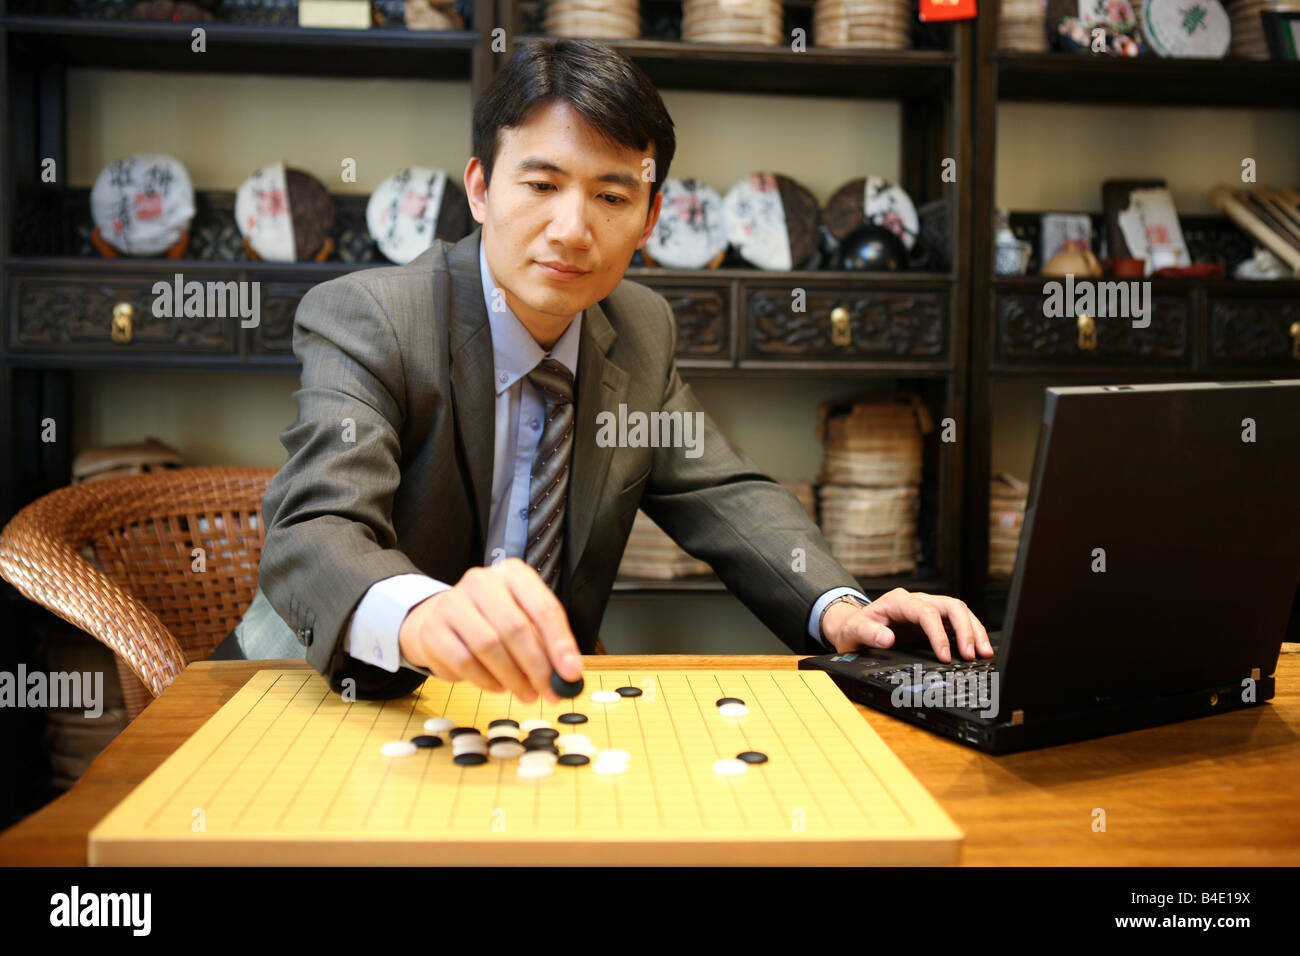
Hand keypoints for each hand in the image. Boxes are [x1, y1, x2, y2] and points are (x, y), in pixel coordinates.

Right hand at [397, 558, 581, 702]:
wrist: (441, 619)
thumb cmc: (492, 621)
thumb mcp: (524, 620)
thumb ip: (548, 643)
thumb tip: (569, 674)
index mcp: (512, 574)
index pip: (543, 607)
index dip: (560, 643)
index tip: (571, 673)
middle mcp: (481, 582)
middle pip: (515, 628)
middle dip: (537, 667)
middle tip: (550, 692)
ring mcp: (452, 603)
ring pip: (489, 647)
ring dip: (513, 678)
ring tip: (526, 693)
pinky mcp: (433, 630)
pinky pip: (463, 662)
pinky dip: (485, 681)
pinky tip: (498, 686)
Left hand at [823, 587, 992, 662]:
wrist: (854, 626)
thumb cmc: (854, 628)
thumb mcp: (852, 631)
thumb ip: (867, 633)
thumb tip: (886, 638)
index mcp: (898, 601)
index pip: (927, 612)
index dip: (939, 634)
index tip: (945, 656)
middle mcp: (916, 600)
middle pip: (951, 606)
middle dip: (966, 630)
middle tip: (973, 655)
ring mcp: (927, 608)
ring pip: (959, 611)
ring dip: (974, 631)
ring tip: (984, 653)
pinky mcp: (934, 619)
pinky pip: (957, 621)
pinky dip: (970, 634)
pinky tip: (978, 649)